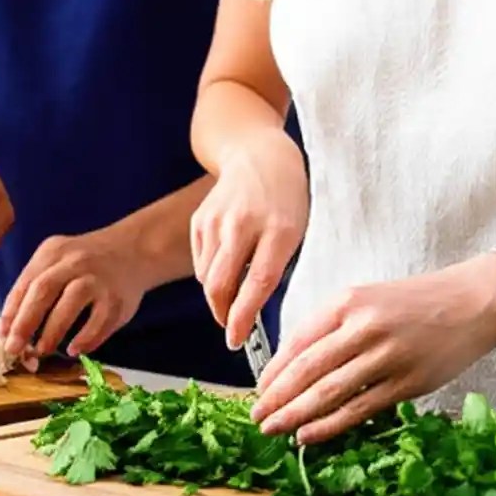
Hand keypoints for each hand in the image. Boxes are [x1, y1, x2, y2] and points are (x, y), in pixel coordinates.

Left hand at [0, 228, 148, 356]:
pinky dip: (85, 338)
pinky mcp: (118, 299)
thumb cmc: (87, 262)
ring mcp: (98, 280)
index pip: (25, 283)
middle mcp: (75, 262)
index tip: (2, 335)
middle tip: (14, 348)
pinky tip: (74, 349)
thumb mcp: (57, 260)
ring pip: (71, 304)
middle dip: (25, 322)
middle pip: (43, 290)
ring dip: (53, 332)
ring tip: (42, 350)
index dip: (11, 312)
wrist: (133, 250)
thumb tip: (11, 327)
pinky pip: (99, 322)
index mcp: (53, 252)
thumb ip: (35, 286)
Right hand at [191, 129, 307, 349]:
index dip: (244, 317)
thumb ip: (276, 267)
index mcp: (279, 228)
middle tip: (231, 329)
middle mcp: (243, 224)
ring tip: (237, 286)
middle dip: (223, 315)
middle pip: (221, 285)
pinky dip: (212, 272)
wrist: (257, 155)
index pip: (258, 283)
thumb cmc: (285, 199)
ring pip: (208, 278)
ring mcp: (216, 220)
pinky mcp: (199, 220)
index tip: (237, 340)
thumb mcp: (296, 230)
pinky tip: (228, 259)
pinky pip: (201, 263)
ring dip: (219, 294)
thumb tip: (251, 310)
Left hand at [250, 254, 495, 442]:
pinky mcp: (409, 382)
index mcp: (347, 302)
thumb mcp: (366, 299)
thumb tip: (290, 367)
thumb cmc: (415, 303)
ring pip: (329, 392)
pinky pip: (360, 408)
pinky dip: (330, 425)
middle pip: (307, 369)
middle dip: (276, 397)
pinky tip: (307, 435)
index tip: (258, 391)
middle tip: (256, 416)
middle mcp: (364, 327)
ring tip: (273, 429)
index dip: (273, 371)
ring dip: (295, 414)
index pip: (298, 342)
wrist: (475, 301)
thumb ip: (330, 328)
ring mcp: (388, 356)